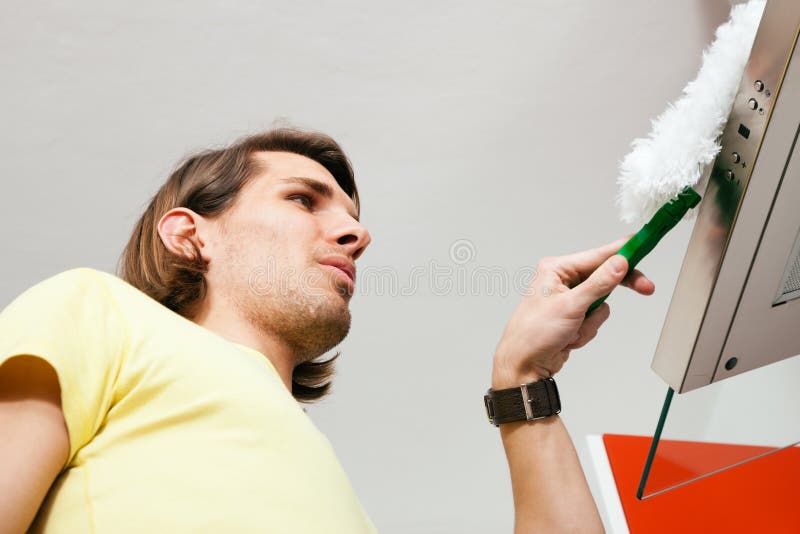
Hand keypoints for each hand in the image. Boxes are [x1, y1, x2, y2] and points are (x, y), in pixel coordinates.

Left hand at [492, 236, 654, 388]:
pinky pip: (595, 318)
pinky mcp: (574, 316)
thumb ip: (599, 284)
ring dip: (591, 321)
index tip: (645, 244)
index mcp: (556, 269)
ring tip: (572, 329)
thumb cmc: (533, 333)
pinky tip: (570, 337)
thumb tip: (620, 263)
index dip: (624, 252)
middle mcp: (562, 280)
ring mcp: (569, 298)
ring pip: (602, 302)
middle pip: (604, 277)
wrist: (524, 364)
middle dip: (615, 289)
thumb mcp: (570, 306)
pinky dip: (586, 331)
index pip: (598, 255)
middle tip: (646, 288)